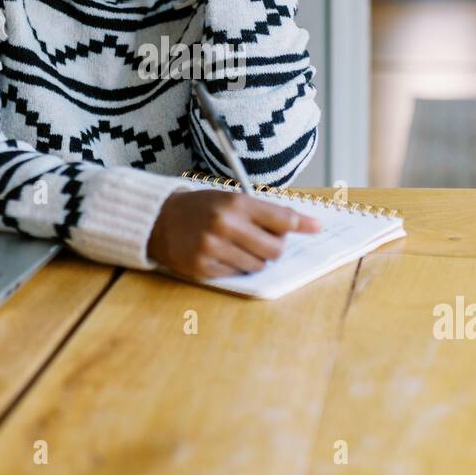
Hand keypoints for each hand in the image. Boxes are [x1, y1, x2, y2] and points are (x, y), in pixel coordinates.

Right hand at [146, 189, 320, 280]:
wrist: (159, 221)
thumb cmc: (201, 208)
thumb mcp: (231, 200)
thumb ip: (265, 211)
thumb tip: (305, 224)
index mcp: (235, 203)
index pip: (281, 218)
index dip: (301, 224)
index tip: (316, 227)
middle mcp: (225, 224)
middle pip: (275, 248)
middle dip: (274, 247)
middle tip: (262, 240)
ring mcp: (213, 248)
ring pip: (258, 265)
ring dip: (254, 258)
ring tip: (237, 246)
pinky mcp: (204, 268)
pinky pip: (238, 274)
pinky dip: (236, 267)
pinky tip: (221, 254)